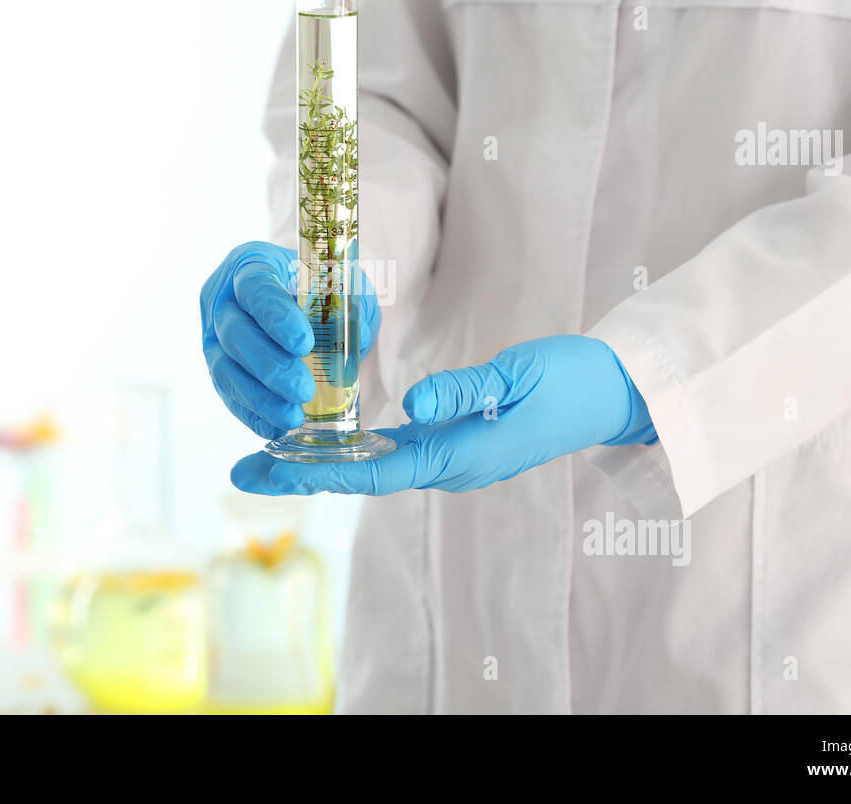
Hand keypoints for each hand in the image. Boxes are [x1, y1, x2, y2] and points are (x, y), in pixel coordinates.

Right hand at [201, 241, 380, 438]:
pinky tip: (276, 427)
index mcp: (252, 265)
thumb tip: (357, 338)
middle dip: (270, 366)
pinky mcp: (218, 367)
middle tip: (303, 390)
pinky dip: (252, 413)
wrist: (303, 302)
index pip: (255, 288)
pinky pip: (227, 394)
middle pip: (235, 332)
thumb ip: (353, 306)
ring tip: (292, 417)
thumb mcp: (346, 286)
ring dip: (259, 397)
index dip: (276, 316)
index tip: (305, 343)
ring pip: (225, 369)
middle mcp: (223, 298)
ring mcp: (214, 336)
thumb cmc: (323, 288)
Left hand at [231, 334, 653, 494]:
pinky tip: (319, 441)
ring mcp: (453, 459)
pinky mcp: (455, 444)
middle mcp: (451, 466)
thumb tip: (413, 405)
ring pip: (372, 466)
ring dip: (318, 464)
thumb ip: (465, 390)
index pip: (377, 469)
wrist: (610, 394)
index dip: (321, 469)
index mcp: (463, 455)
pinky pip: (393, 453)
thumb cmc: (571, 380)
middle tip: (240, 471)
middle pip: (362, 475)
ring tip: (262, 457)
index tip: (271, 464)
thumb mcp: (519, 375)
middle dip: (301, 473)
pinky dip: (349, 450)